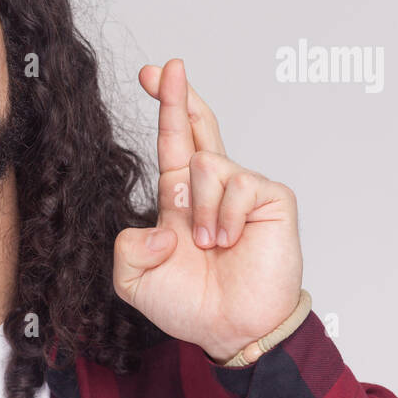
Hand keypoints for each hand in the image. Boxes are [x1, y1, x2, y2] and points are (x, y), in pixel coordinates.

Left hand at [112, 59, 302, 363]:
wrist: (231, 330)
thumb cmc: (188, 306)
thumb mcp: (134, 280)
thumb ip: (128, 248)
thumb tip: (161, 223)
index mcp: (179, 200)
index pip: (172, 143)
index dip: (164, 107)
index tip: (150, 73)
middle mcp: (210, 189)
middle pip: (199, 127)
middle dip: (179, 95)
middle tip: (169, 67)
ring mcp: (241, 191)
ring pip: (207, 164)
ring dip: (200, 210)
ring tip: (210, 245)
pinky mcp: (269, 199)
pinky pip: (237, 184)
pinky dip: (224, 216)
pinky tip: (230, 242)